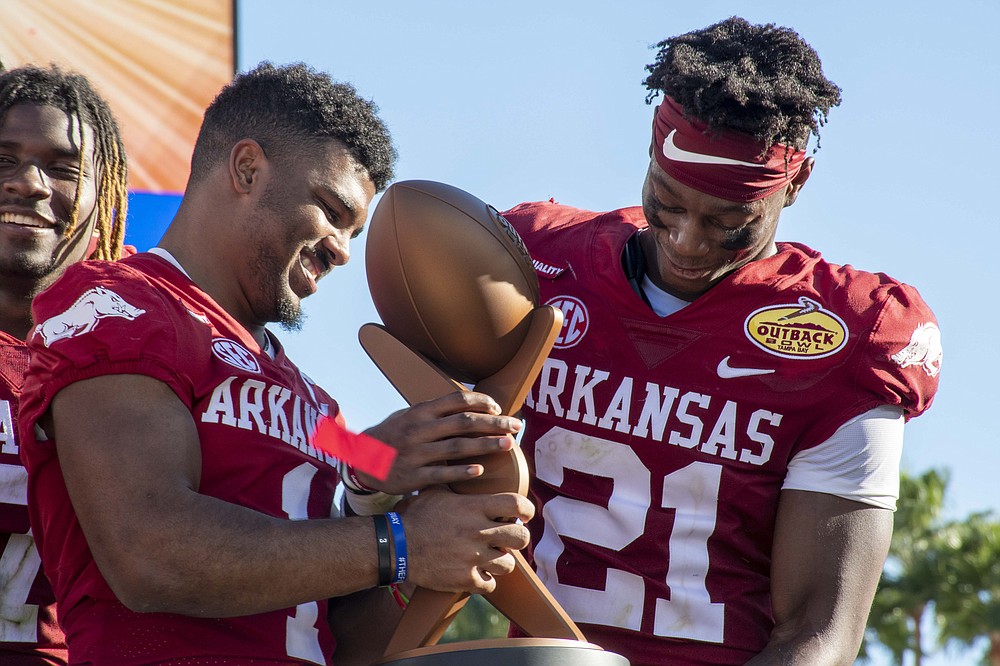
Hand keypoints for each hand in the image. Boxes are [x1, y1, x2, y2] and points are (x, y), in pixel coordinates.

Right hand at [360, 391, 521, 494]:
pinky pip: (441, 473)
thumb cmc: (393, 436)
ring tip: (508, 445)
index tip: (499, 407)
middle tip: (516, 426)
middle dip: (494, 423)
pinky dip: (461, 471)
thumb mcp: (409, 415)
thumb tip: (469, 405)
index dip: (481, 402)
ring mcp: (416, 453)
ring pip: (457, 447)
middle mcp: (420, 430)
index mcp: (421, 412)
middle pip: (463, 423)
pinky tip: (480, 470)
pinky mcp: (413, 475)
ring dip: (486, 445)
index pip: (456, 400)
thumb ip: (435, 412)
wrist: (360, 460)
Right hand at [398, 487, 533, 593]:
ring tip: (491, 556)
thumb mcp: (436, 491)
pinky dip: (486, 580)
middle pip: (521, 538)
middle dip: (518, 538)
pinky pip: (490, 584)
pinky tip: (478, 573)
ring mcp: (473, 558)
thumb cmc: (416, 516)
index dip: (527, 509)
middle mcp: (478, 532)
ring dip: (501, 561)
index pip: (517, 505)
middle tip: (508, 537)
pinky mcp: (464, 579)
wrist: (396, 546)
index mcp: (474, 508)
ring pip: (508, 564)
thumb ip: (456, 480)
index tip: (524, 514)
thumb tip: (466, 463)